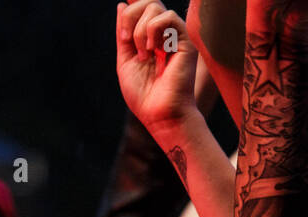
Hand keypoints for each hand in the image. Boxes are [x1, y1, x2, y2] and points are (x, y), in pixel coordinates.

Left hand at [116, 1, 199, 137]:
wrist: (159, 114)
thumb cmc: (143, 95)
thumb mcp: (125, 61)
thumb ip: (124, 34)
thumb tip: (122, 4)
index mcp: (151, 40)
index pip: (143, 9)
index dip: (133, 4)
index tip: (123, 14)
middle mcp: (165, 35)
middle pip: (148, 2)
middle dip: (130, 16)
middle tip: (126, 40)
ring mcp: (176, 37)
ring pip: (155, 7)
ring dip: (140, 29)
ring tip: (143, 54)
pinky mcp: (186, 41)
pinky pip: (168, 16)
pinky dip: (153, 29)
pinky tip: (153, 50)